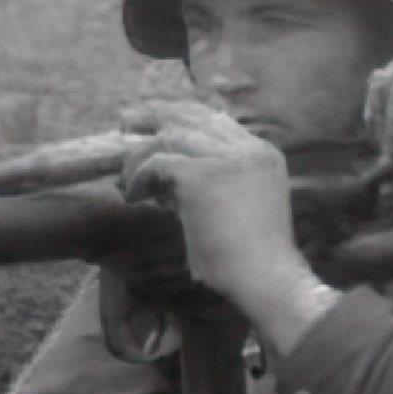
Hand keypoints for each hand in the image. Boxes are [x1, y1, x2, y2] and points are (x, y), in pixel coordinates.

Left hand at [120, 102, 307, 307]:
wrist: (266, 278)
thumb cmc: (251, 257)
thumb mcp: (240, 206)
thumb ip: (215, 182)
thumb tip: (167, 176)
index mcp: (262, 153)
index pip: (215, 119)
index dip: (180, 117)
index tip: (155, 125)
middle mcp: (247, 148)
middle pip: (191, 115)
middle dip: (154, 115)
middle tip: (127, 123)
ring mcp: (226, 158)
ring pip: (169, 136)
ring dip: (141, 155)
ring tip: (127, 179)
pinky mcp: (202, 175)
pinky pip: (158, 162)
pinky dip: (139, 177)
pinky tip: (134, 196)